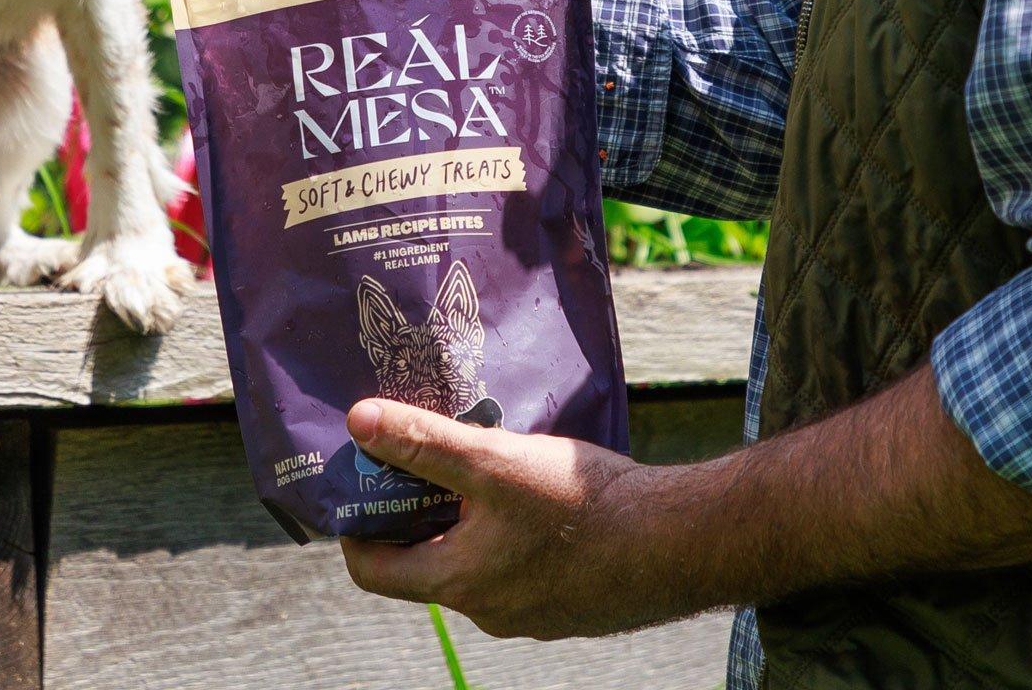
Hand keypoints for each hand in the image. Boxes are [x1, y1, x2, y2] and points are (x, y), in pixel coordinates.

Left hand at [338, 400, 677, 639]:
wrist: (674, 542)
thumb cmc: (581, 502)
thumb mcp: (493, 459)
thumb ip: (425, 442)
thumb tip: (359, 420)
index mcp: (458, 581)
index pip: (374, 572)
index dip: (356, 528)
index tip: (361, 484)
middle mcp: (488, 610)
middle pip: (428, 562)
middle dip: (421, 511)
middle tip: (427, 459)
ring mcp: (532, 612)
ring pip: (480, 562)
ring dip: (472, 519)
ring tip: (490, 465)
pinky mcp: (570, 603)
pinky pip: (522, 566)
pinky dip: (515, 532)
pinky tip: (541, 493)